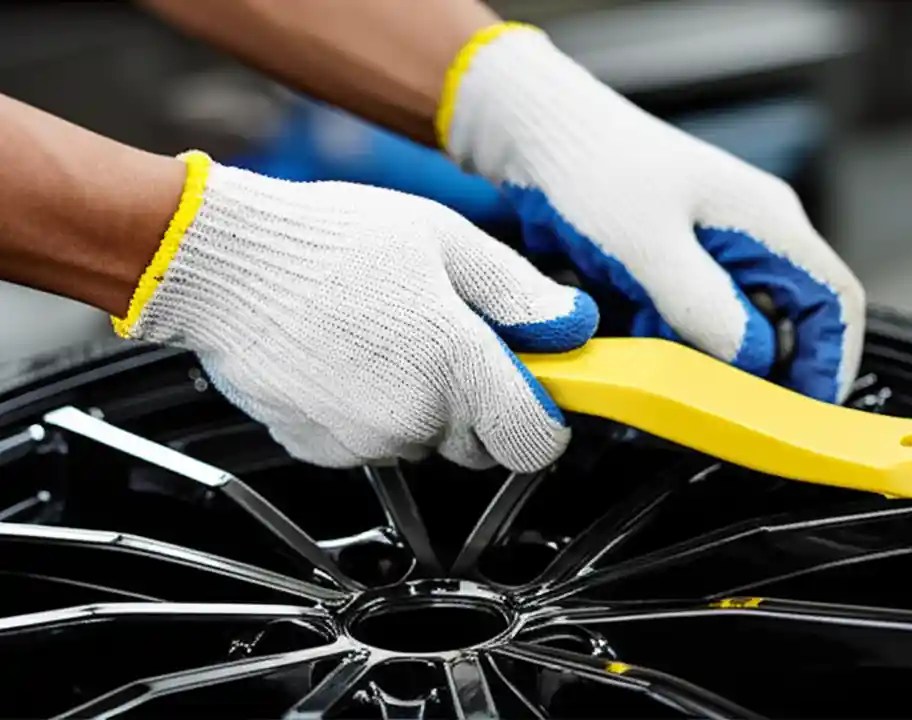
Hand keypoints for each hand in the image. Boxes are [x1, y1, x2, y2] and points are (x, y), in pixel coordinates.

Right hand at [114, 152, 597, 469]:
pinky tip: (346, 359)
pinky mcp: (320, 450)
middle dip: (479, 403)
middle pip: (480, 444)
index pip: (536, 444)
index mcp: (455, 365)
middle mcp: (412, 418)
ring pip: (424, 443)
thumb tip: (573, 326)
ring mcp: (363, 441)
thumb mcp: (446, 241)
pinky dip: (371, 413)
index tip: (532, 387)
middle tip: (446, 338)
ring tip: (384, 336)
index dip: (541, 417)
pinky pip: (373, 444)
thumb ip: (519, 293)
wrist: (219, 259)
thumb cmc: (330, 238)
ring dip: (422, 405)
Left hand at [438, 24, 865, 402]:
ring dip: (700, 357)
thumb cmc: (590, 166)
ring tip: (652, 359)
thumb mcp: (648, 247)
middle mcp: (751, 234)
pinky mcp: (676, 260)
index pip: (834, 302)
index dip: (831, 364)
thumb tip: (754, 362)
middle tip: (711, 403)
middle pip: (786, 325)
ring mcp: (714, 247)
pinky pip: (690, 317)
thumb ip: (706, 309)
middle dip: (753, 370)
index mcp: (767, 221)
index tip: (804, 415)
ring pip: (734, 327)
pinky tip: (631, 335)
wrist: (535, 129)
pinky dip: (668, 339)